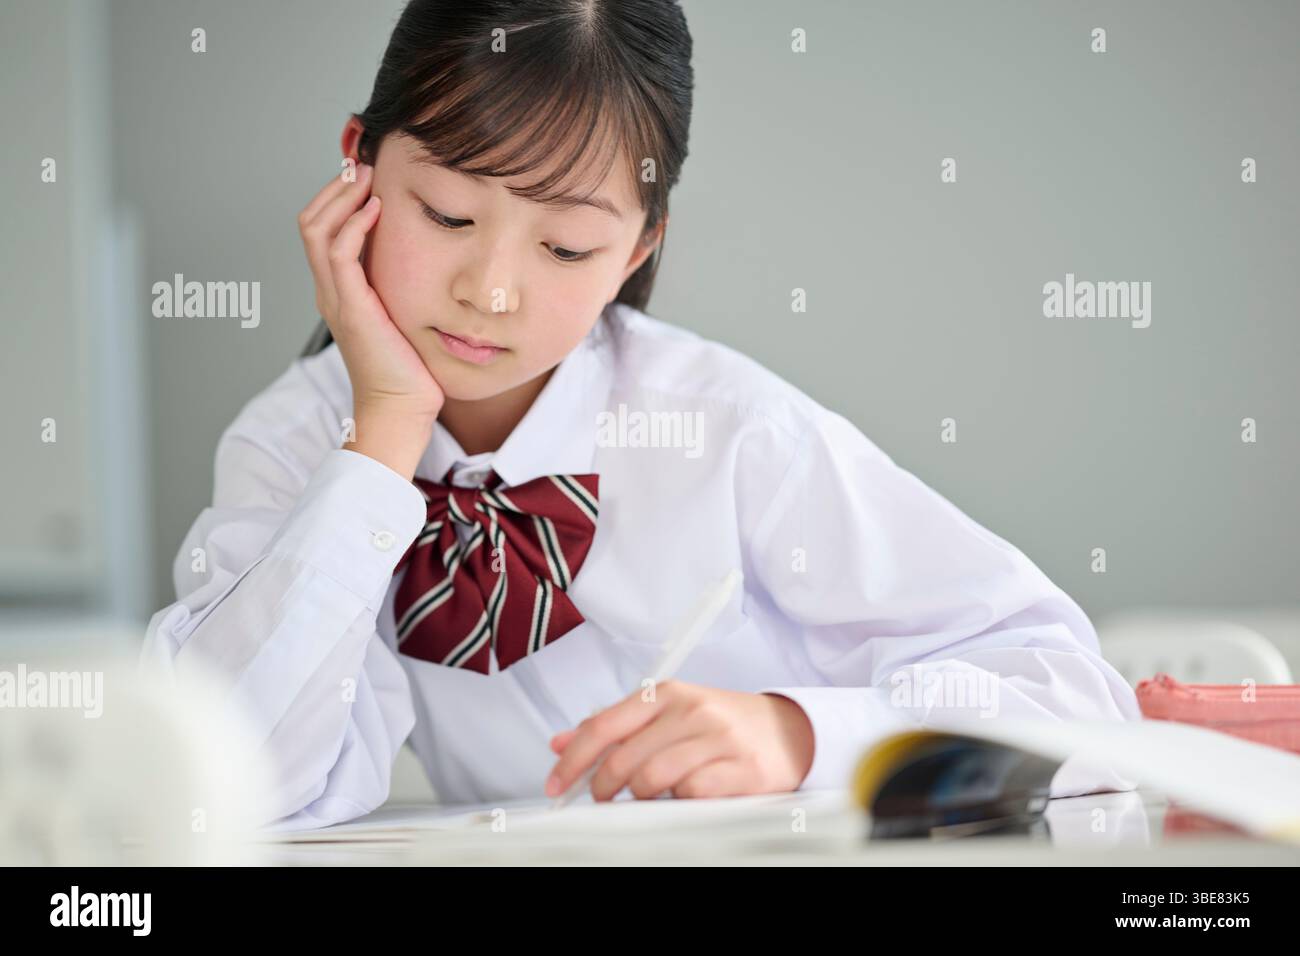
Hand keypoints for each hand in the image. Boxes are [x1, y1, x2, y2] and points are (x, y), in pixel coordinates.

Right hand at [297, 164, 444, 421]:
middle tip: (361, 163)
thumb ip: (402, 287)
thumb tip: (428, 257)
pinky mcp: (351, 309)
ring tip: (367, 175)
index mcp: (339, 291)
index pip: (321, 230)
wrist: (401, 409)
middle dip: (334, 188)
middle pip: (310, 222)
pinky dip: (354, 225)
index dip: (337, 197)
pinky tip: (377, 210)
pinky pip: (339, 254)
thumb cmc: (410, 369)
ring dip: (341, 197)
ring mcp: (336, 299)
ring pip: (317, 230)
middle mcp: (330, 292)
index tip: (365, 174)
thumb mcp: (405, 315)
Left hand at [544, 681, 815, 800]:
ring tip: (652, 794)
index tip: (557, 785)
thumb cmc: (720, 724)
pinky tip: (687, 795)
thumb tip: (560, 742)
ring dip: (643, 796)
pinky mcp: (742, 768)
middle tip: (604, 799)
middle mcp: (691, 710)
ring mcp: (718, 738)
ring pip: (653, 779)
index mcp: (666, 694)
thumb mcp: (668, 714)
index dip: (573, 760)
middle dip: (604, 788)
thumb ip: (616, 727)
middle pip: (624, 759)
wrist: (790, 731)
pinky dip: (681, 801)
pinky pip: (691, 794)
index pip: (604, 725)